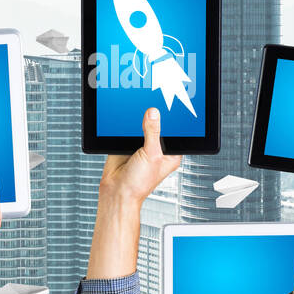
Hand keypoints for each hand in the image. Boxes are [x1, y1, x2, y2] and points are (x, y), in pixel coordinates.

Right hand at [86, 109, 181, 279]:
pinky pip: (129, 129)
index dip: (176, 120)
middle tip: (155, 102)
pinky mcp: (128, 144)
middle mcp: (158, 149)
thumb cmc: (138, 184)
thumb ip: (152, 132)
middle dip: (157, 117)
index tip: (175, 105)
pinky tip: (127, 118)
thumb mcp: (151, 155)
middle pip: (160, 126)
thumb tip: (153, 114)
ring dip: (140, 120)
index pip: (177, 132)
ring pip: (144, 126)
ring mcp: (142, 146)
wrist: (116, 191)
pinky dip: (128, 124)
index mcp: (171, 154)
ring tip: (140, 108)